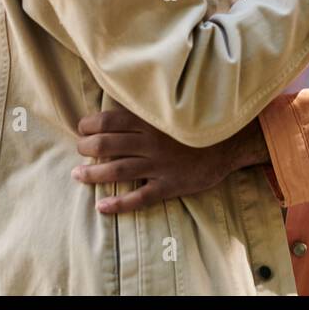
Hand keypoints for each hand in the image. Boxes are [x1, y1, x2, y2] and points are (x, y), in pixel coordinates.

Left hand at [73, 105, 264, 213]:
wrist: (230, 144)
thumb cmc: (197, 124)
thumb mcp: (172, 109)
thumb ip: (147, 108)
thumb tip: (116, 102)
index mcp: (151, 121)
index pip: (109, 120)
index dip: (89, 124)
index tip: (82, 127)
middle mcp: (151, 142)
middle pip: (107, 145)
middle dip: (86, 147)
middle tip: (79, 149)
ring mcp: (159, 165)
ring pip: (117, 171)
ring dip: (93, 174)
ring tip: (78, 175)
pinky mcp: (169, 185)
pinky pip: (139, 198)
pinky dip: (118, 204)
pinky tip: (101, 207)